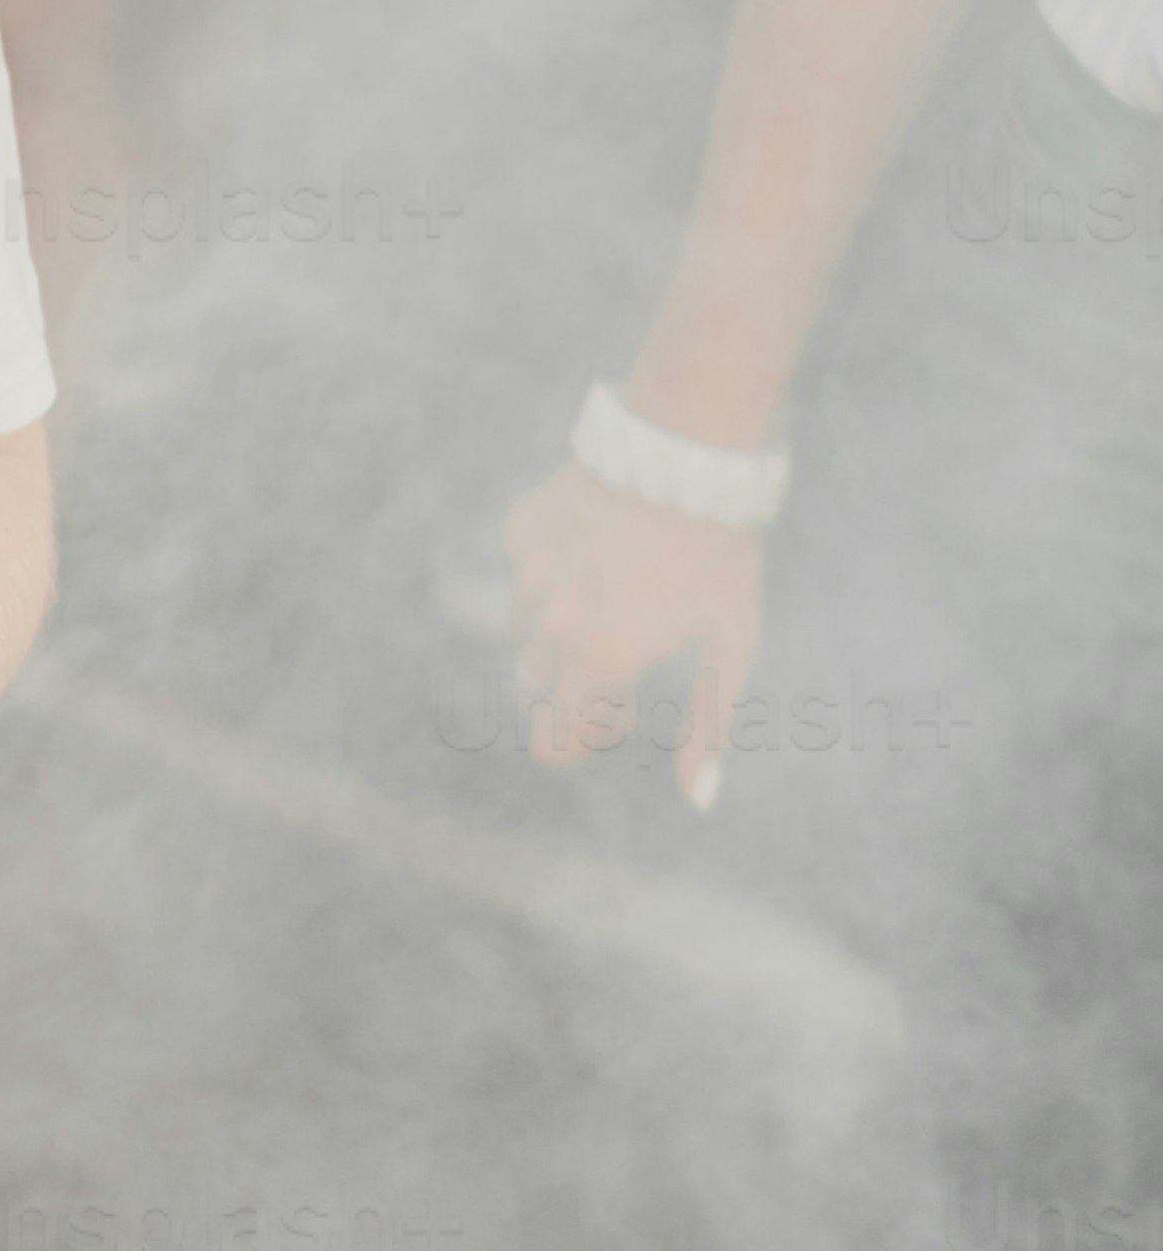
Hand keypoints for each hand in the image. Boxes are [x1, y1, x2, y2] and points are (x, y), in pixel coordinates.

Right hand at [503, 460, 763, 805]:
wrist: (687, 450)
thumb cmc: (720, 551)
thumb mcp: (730, 643)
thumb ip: (708, 726)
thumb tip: (698, 800)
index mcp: (600, 664)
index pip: (554, 742)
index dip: (582, 740)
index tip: (615, 717)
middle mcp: (550, 629)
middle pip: (538, 686)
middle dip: (574, 679)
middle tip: (623, 641)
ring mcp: (527, 578)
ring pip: (525, 627)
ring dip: (558, 624)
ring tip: (612, 585)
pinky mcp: (520, 532)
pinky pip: (524, 568)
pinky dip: (551, 567)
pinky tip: (596, 542)